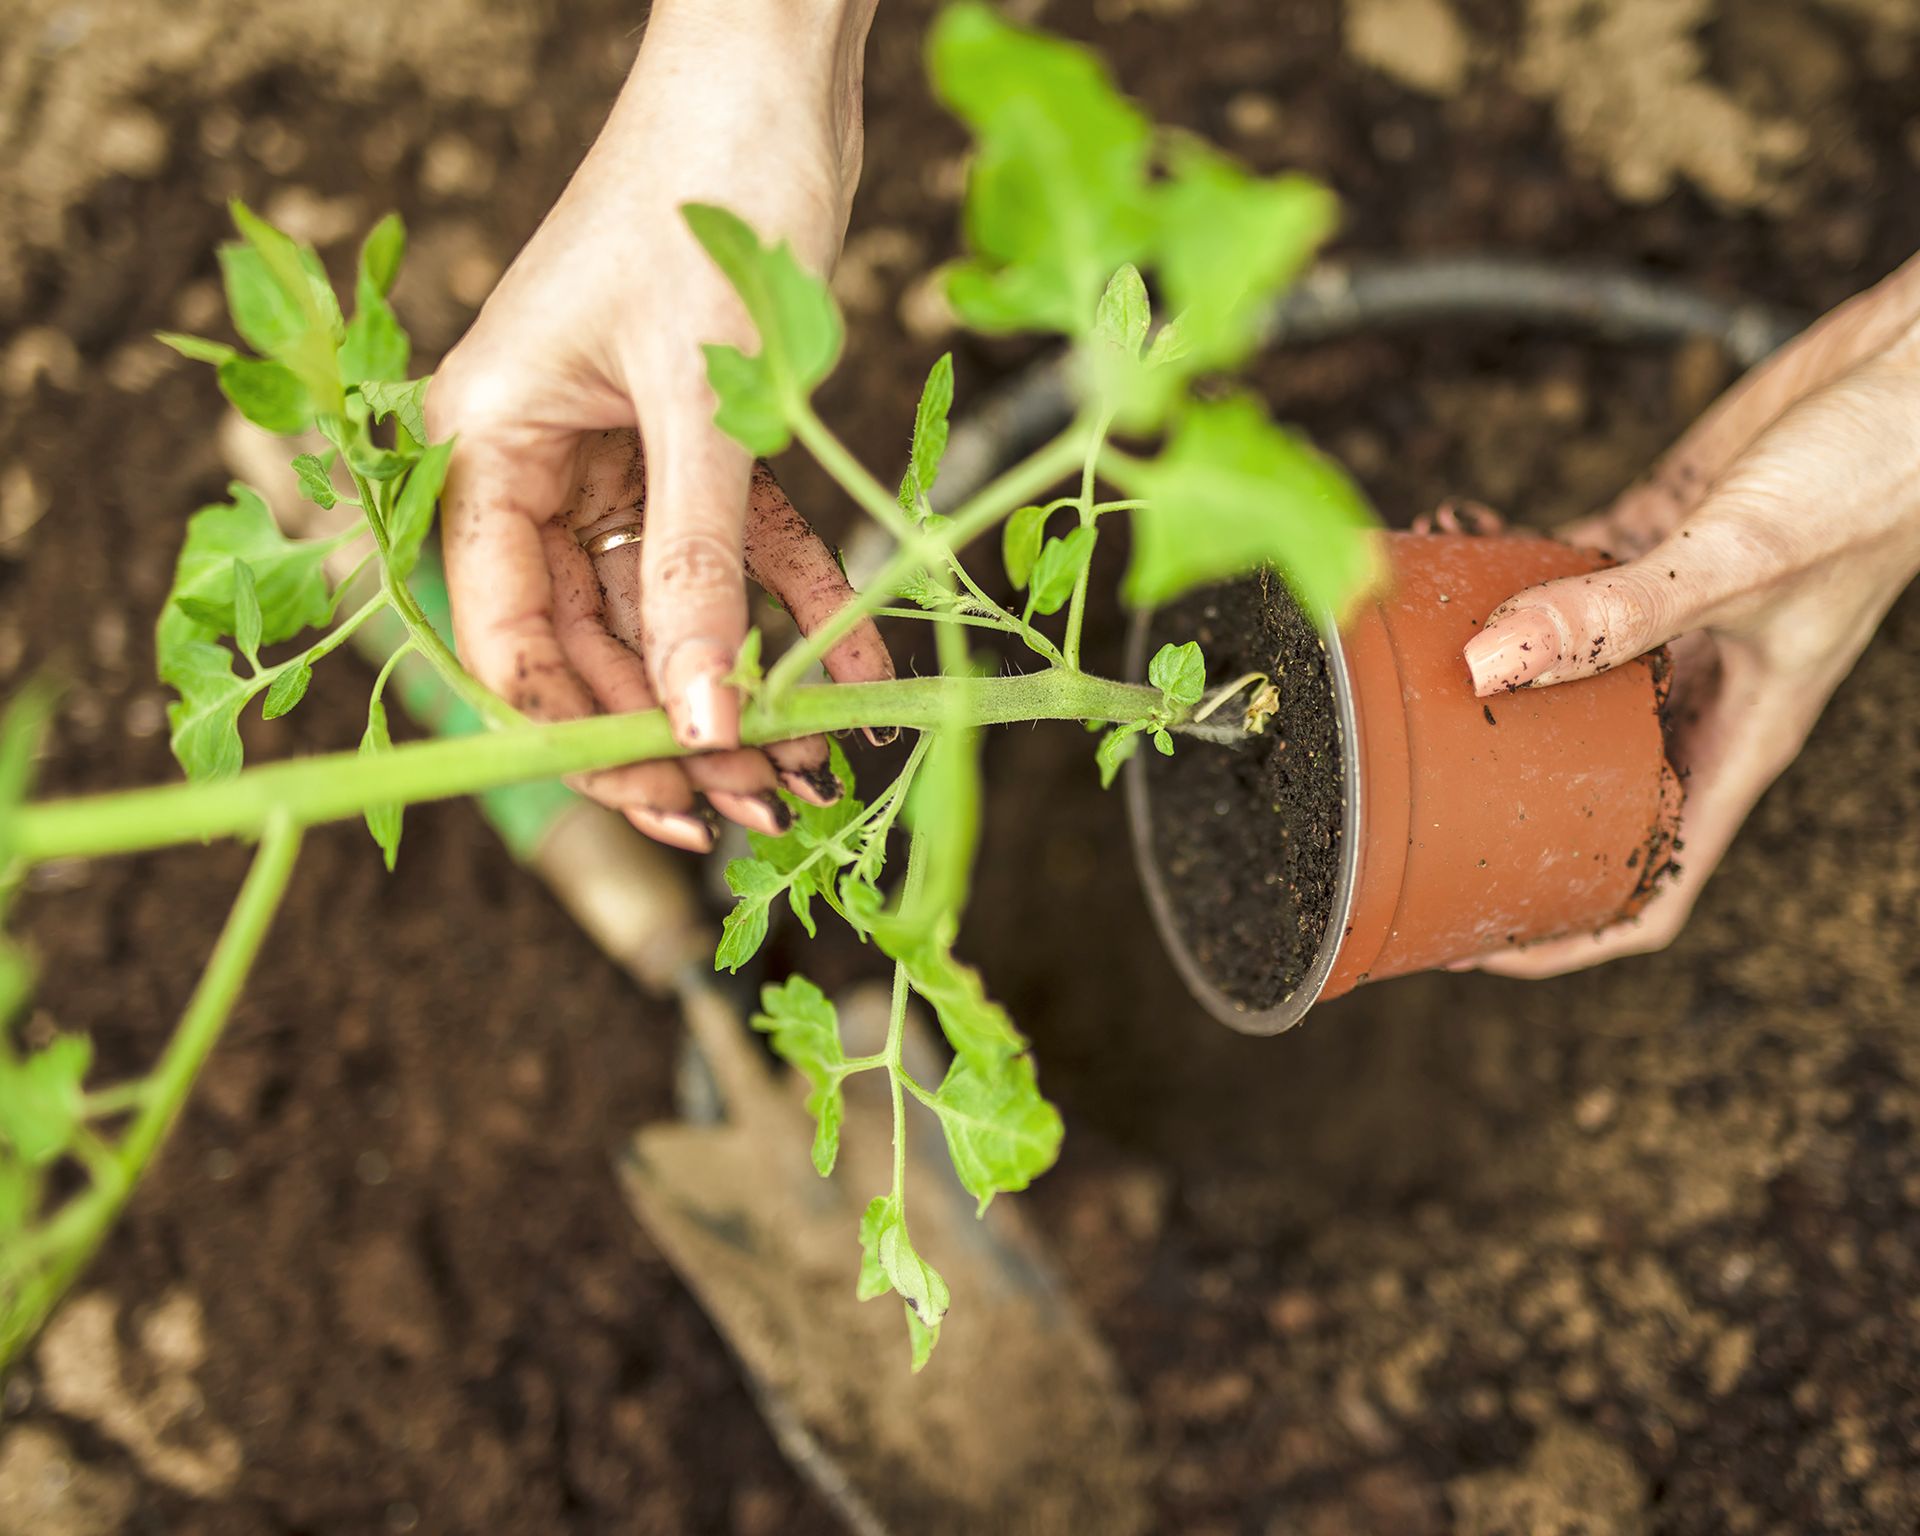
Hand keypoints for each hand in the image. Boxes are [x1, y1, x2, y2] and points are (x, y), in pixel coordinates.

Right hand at [428, 0, 888, 850]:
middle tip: (765, 805)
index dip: (584, 734)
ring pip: (673, 608)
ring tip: (819, 767)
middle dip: (680, 726)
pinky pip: (739, 550)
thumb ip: (702, 572)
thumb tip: (702, 723)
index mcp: (484, 448)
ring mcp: (614, 454)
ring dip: (745, 683)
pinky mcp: (692, 439)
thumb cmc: (707, 199)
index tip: (673, 801)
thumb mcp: (705, 407)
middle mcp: (535, 463)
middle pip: (593, 640)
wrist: (774, 72)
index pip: (507, 638)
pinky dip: (797, 608)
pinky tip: (858, 676)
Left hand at [1458, 253, 1919, 975]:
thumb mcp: (1744, 556)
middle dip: (1493, 800)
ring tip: (1405, 642)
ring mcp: (1671, 620)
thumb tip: (1486, 663)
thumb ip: (1618, 613)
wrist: (1917, 369)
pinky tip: (1454, 535)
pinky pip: (1557, 579)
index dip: (1566, 933)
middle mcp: (1700, 692)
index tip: (1473, 940)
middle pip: (1585, 790)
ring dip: (1479, 663)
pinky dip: (1501, 566)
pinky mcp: (1650, 542)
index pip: (1654, 884)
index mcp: (1740, 739)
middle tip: (1395, 798)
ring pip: (1556, 680)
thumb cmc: (1881, 472)